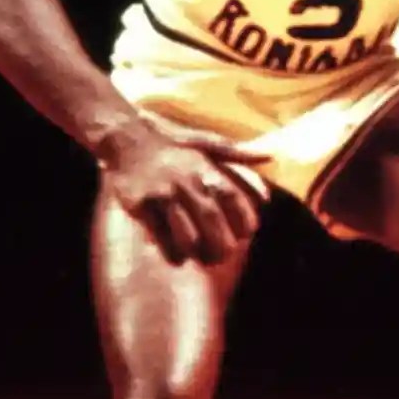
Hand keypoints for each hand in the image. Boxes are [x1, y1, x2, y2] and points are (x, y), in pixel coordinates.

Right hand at [95, 114, 270, 265]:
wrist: (128, 140)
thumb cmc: (174, 147)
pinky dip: (173, 254)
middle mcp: (188, 182)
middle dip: (222, 247)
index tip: (245, 234)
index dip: (244, 222)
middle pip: (214, 224)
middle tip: (222, 255)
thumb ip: (238, 154)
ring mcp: (164, 195)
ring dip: (197, 253)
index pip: (236, 201)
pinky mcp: (142, 206)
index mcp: (207, 169)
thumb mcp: (207, 144)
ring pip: (188, 238)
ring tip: (201, 257)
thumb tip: (270, 155)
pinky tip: (177, 257)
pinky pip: (162, 240)